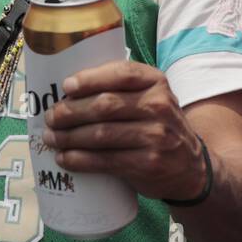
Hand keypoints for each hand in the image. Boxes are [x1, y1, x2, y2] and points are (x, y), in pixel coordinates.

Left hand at [42, 60, 206, 200]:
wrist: (191, 168)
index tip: (66, 86)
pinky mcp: (148, 164)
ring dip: (69, 137)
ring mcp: (156, 137)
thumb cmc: (158, 126)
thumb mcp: (152, 98)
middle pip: (105, 106)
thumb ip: (121, 89)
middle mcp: (159, 106)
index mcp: (156, 82)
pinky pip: (106, 160)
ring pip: (101, 134)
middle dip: (70, 111)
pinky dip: (80, 160)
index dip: (91, 79)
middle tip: (50, 117)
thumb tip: (67, 90)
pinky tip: (65, 158)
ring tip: (51, 138)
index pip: (122, 73)